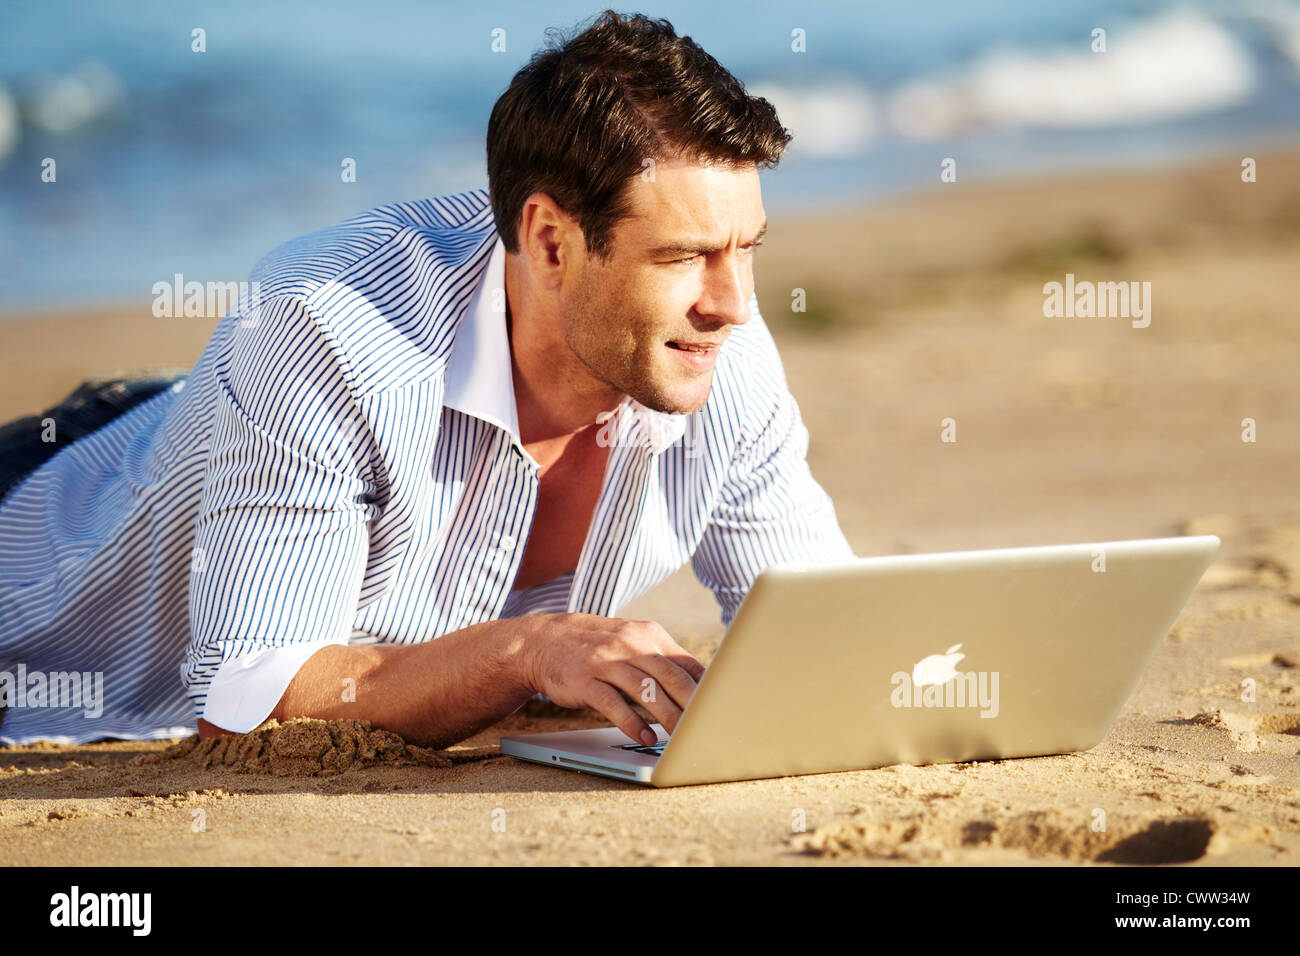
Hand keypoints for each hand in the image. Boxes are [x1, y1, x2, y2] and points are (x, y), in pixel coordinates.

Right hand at [519, 613, 704, 745]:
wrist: (545, 640)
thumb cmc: (598, 646)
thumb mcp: (632, 641)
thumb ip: (662, 659)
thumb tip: (702, 685)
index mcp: (648, 634)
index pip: (687, 662)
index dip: (706, 688)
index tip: (720, 709)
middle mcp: (630, 644)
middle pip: (671, 677)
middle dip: (693, 705)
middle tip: (708, 728)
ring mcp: (606, 661)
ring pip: (646, 691)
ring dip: (667, 717)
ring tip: (681, 738)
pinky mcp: (585, 680)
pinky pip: (613, 704)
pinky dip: (632, 723)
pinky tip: (645, 736)